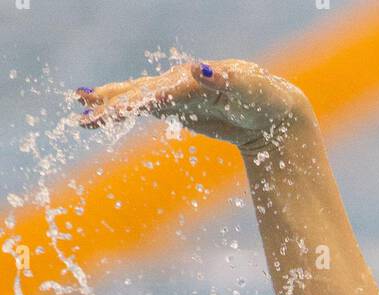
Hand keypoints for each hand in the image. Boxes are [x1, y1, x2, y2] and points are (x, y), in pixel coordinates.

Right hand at [76, 60, 309, 151]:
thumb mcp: (249, 92)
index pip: (161, 92)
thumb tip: (197, 68)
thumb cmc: (263, 99)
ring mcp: (174, 93)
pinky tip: (102, 113)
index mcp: (194, 80)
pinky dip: (122, 108)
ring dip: (109, 104)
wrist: (269, 108)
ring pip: (136, 97)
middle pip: (140, 93)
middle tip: (85, 113)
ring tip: (80, 107)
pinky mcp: (175, 106)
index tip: (118, 108)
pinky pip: (143, 106)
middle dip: (114, 104)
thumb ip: (225, 81)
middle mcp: (179, 83)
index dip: (139, 100)